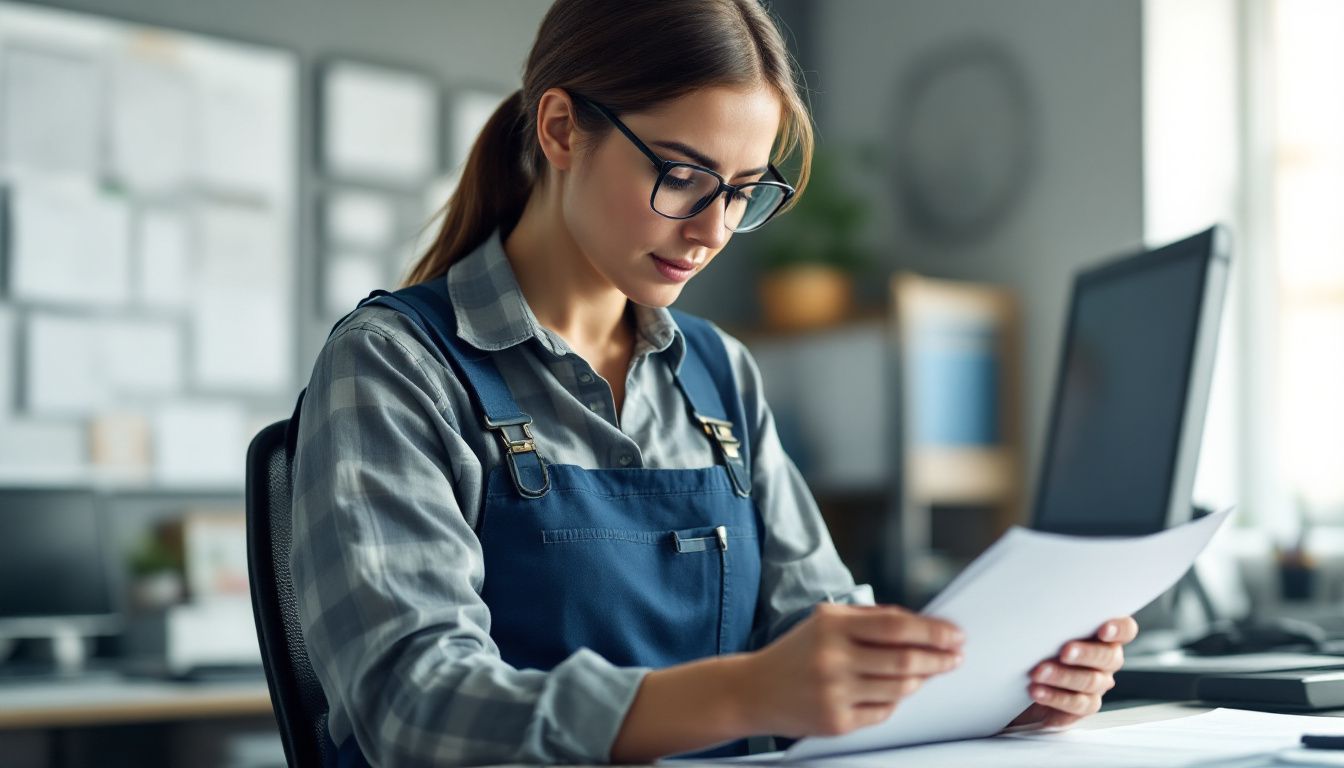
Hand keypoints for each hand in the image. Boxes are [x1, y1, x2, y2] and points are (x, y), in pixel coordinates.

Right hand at [739, 603, 964, 737]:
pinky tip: (892, 692)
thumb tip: (921, 624)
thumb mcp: (826, 621)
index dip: (933, 631)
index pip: (897, 626)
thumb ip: (870, 618)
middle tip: (955, 658)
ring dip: (920, 680)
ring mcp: (834, 692)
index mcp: (832, 626)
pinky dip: (894, 701)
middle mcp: (833, 658)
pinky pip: (883, 712)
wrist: (753, 690)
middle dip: (939, 659)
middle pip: (905, 660)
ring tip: (926, 673)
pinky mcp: (836, 721)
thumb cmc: (796, 653)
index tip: (956, 635)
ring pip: (899, 689)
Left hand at [1008, 616, 1139, 730]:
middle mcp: (1106, 659)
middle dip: (1085, 654)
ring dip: (1063, 676)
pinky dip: (1055, 697)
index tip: (1103, 630)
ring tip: (1038, 673)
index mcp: (1104, 635)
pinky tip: (1037, 691)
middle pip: (1109, 657)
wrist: (1024, 679)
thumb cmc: (1038, 643)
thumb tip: (1040, 609)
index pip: (1126, 629)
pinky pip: (1077, 704)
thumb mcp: (1047, 628)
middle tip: (1064, 652)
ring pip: (1091, 681)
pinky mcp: (1084, 705)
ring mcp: (1098, 683)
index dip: (1120, 629)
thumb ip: (1056, 621)